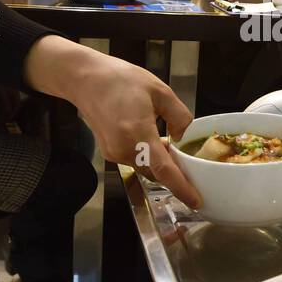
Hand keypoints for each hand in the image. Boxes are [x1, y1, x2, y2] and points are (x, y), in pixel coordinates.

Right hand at [24, 37, 200, 207]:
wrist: (85, 79)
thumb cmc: (121, 80)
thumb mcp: (160, 91)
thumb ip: (179, 116)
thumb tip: (184, 137)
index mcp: (138, 133)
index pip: (163, 170)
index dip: (181, 188)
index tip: (195, 202)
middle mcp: (123, 149)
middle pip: (155, 172)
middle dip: (173, 171)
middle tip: (190, 161)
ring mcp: (114, 153)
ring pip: (145, 167)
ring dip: (159, 162)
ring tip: (170, 144)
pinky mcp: (109, 152)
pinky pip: (134, 160)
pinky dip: (146, 156)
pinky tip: (152, 140)